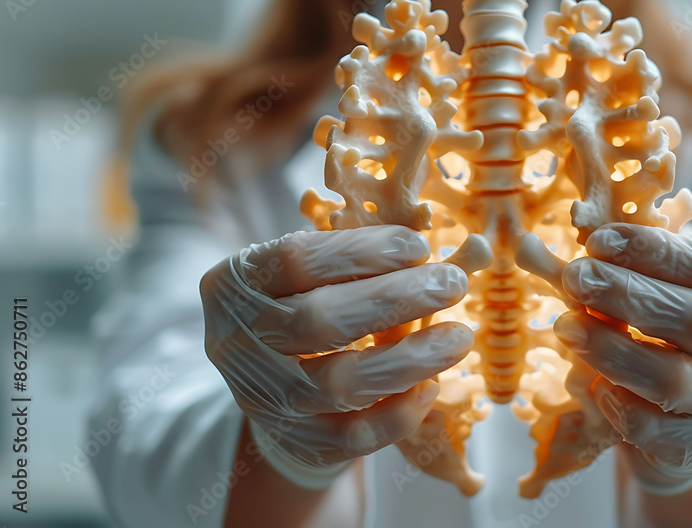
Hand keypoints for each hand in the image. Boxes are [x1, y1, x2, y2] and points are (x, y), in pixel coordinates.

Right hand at [200, 226, 472, 488]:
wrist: (273, 386)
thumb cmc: (302, 306)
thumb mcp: (309, 274)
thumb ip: (357, 259)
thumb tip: (440, 251)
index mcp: (232, 285)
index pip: (295, 260)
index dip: (362, 252)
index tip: (419, 247)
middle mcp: (235, 344)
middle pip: (318, 321)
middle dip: (395, 300)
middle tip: (451, 285)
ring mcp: (263, 400)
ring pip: (340, 385)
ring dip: (410, 359)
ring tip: (458, 337)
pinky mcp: (296, 443)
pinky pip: (354, 437)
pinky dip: (399, 413)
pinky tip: (430, 386)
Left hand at [552, 223, 691, 492]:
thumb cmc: (677, 325)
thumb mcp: (671, 281)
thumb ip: (638, 261)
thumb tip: (567, 240)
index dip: (654, 250)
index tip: (598, 241)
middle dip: (628, 296)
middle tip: (576, 278)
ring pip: (675, 381)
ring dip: (611, 350)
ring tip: (568, 326)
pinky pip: (652, 428)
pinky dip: (615, 401)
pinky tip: (594, 381)